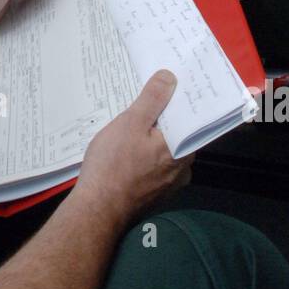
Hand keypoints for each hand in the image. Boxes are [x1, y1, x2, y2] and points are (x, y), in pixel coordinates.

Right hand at [77, 71, 191, 228]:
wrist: (96, 210)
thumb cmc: (114, 165)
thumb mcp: (131, 123)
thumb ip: (152, 99)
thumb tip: (170, 78)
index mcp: (184, 150)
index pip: (192, 118)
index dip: (182, 99)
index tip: (174, 82)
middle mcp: (183, 168)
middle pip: (179, 134)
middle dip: (165, 117)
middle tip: (150, 95)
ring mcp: (169, 184)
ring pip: (165, 151)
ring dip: (153, 137)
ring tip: (136, 120)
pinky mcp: (154, 193)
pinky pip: (154, 166)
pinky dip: (145, 155)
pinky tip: (128, 149)